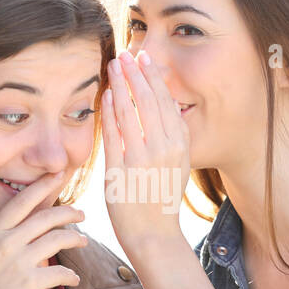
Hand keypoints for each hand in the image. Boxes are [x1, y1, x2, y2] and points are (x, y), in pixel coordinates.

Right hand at [0, 170, 87, 288]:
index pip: (21, 202)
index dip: (42, 186)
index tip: (58, 176)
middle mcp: (7, 243)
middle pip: (46, 218)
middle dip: (68, 213)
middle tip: (81, 214)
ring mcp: (20, 263)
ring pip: (57, 240)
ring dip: (74, 240)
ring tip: (83, 242)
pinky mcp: (31, 283)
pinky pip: (59, 272)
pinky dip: (70, 276)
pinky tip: (74, 279)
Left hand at [101, 49, 189, 259]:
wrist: (155, 235)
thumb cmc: (161, 200)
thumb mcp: (178, 165)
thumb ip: (173, 138)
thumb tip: (164, 109)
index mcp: (180, 145)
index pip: (167, 102)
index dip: (154, 78)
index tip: (144, 60)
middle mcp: (165, 148)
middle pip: (149, 100)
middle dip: (136, 73)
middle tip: (126, 53)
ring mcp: (142, 158)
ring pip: (131, 110)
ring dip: (121, 84)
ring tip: (113, 65)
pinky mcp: (121, 170)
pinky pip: (114, 132)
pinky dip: (111, 110)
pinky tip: (107, 94)